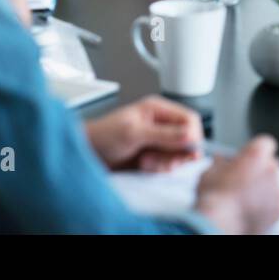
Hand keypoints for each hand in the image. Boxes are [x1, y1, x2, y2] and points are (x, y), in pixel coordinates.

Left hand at [85, 95, 203, 170]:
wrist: (85, 156)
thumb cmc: (102, 136)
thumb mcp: (134, 133)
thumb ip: (163, 134)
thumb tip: (189, 135)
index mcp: (158, 110)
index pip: (189, 119)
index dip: (193, 135)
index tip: (189, 150)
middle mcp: (161, 125)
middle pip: (187, 139)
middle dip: (177, 152)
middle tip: (165, 160)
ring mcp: (157, 142)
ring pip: (178, 154)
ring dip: (165, 162)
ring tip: (147, 162)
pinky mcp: (153, 157)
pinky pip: (167, 165)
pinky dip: (159, 169)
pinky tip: (144, 166)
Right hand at [194, 135, 278, 234]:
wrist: (219, 225)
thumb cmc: (213, 198)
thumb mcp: (209, 173)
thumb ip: (219, 163)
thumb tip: (219, 161)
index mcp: (256, 154)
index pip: (265, 143)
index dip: (255, 151)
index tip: (246, 158)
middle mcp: (271, 169)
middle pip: (271, 164)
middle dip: (259, 170)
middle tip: (243, 180)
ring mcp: (277, 190)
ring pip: (273, 184)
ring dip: (262, 189)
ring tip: (244, 199)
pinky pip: (274, 203)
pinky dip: (266, 205)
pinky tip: (250, 210)